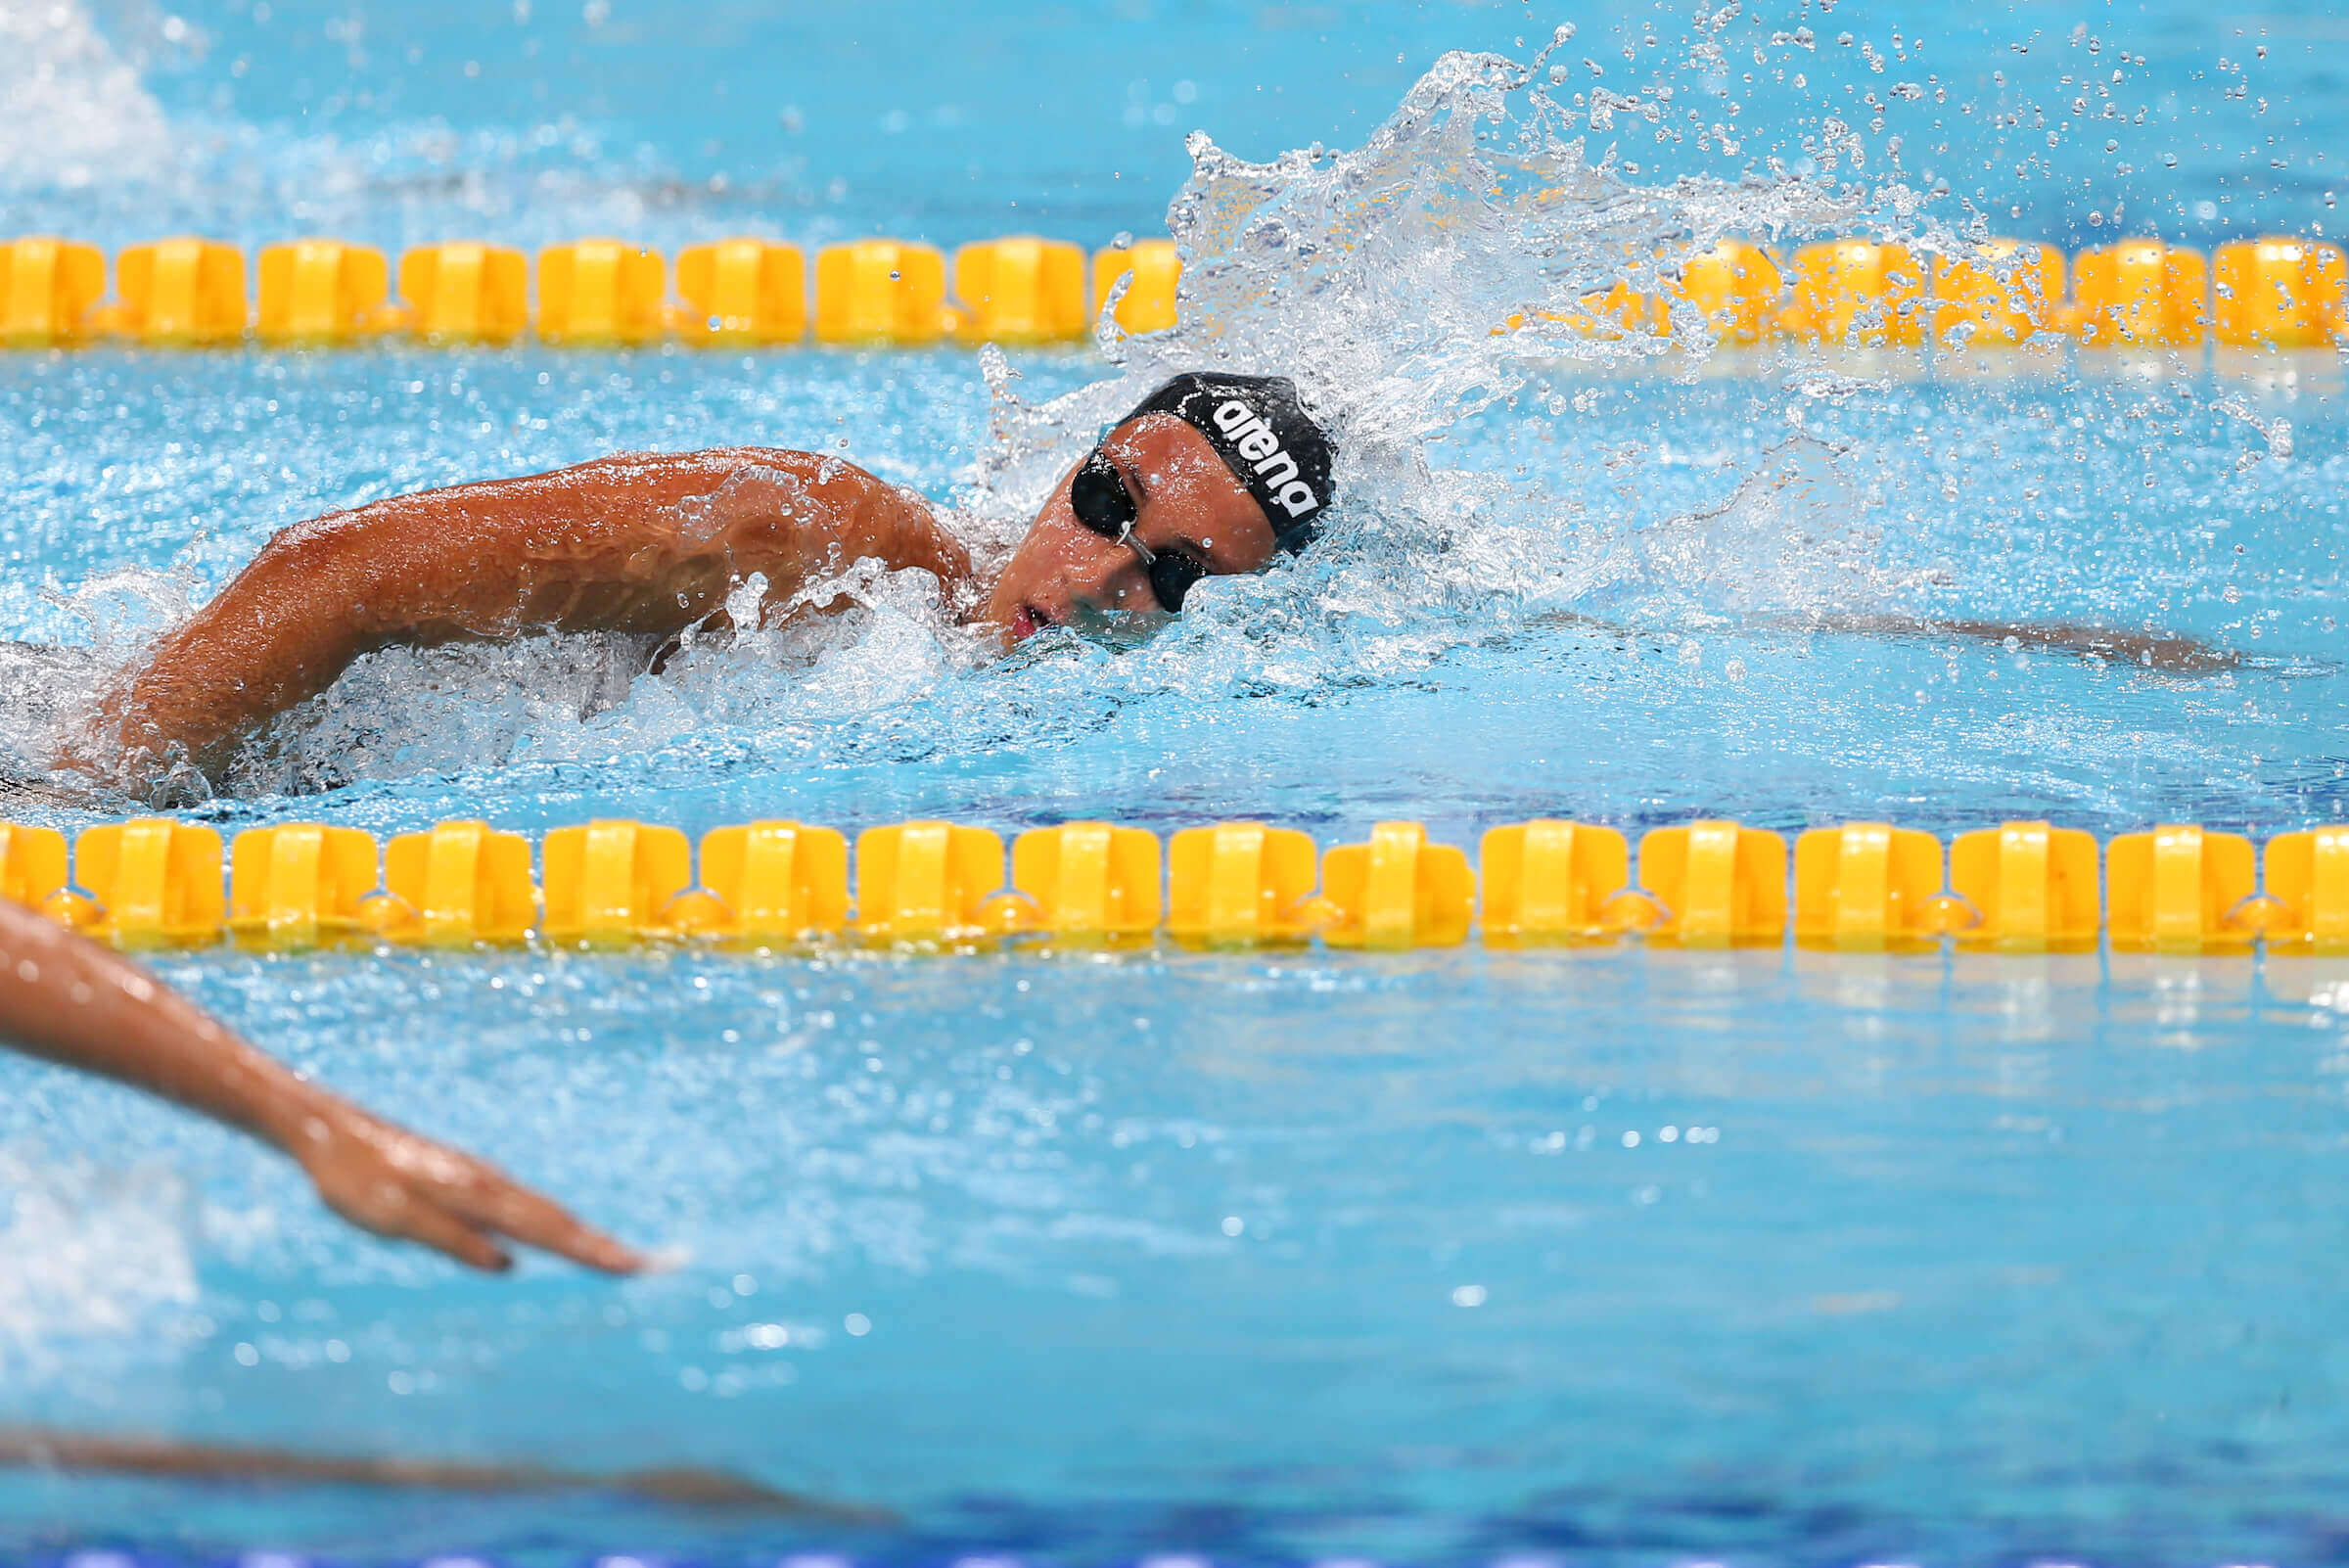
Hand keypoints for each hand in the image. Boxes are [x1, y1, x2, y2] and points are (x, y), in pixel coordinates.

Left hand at [291, 1104, 643, 1273]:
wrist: (326, 1129)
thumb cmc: (351, 1178)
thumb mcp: (392, 1216)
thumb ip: (450, 1239)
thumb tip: (508, 1266)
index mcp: (477, 1194)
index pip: (549, 1231)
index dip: (596, 1252)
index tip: (642, 1267)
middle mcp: (490, 1184)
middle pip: (561, 1221)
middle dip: (610, 1246)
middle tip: (662, 1265)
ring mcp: (482, 1180)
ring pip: (547, 1214)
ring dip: (589, 1238)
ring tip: (628, 1261)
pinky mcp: (468, 1182)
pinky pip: (527, 1209)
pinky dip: (558, 1227)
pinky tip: (564, 1238)